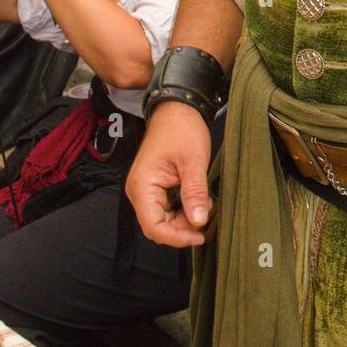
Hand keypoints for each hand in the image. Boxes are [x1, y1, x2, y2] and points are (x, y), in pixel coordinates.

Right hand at [126, 101, 212, 248]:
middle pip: (157, 226)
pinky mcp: (155, 187)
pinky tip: (198, 202)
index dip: (176, 237)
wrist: (177, 109)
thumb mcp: (193, 161)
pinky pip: (167, 209)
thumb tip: (198, 222)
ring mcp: (146, 190)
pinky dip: (183, 210)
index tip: (199, 235)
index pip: (153, 226)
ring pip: (163, 220)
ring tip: (205, 206)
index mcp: (143, 185)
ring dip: (185, 220)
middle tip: (207, 219)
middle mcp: (139, 191)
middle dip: (182, 229)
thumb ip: (195, 193)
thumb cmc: (182, 129)